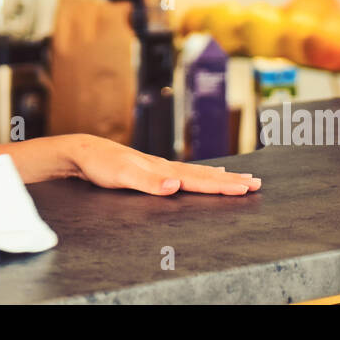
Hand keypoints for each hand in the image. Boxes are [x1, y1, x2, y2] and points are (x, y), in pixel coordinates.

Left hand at [64, 134, 260, 195]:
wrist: (82, 151)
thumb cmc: (100, 164)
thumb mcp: (121, 175)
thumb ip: (148, 182)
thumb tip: (176, 185)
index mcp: (162, 170)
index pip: (199, 180)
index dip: (224, 185)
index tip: (247, 188)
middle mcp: (165, 167)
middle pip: (205, 174)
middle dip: (231, 181)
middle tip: (257, 183)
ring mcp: (159, 167)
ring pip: (197, 173)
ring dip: (220, 177)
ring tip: (241, 178)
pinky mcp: (151, 170)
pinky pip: (186, 173)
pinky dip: (201, 175)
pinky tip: (206, 174)